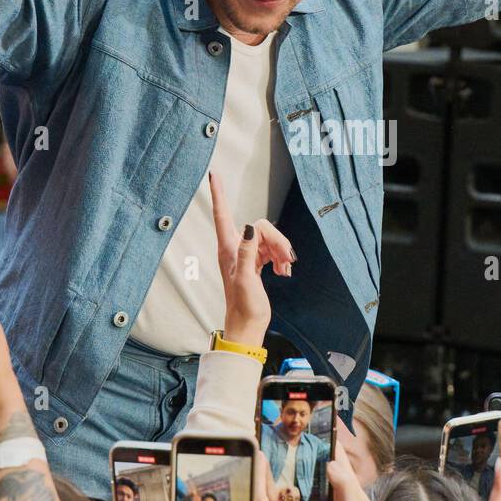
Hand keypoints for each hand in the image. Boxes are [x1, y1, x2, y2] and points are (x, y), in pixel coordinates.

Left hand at [209, 170, 292, 345]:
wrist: (248, 326)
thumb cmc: (243, 307)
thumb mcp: (245, 279)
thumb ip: (247, 253)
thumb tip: (250, 227)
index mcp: (228, 249)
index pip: (222, 214)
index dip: (219, 193)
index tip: (213, 174)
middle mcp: (236, 248)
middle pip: (260, 227)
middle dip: (277, 241)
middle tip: (286, 261)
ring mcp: (247, 255)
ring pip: (269, 238)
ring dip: (282, 252)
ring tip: (285, 271)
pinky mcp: (257, 262)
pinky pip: (273, 250)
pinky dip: (281, 259)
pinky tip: (284, 273)